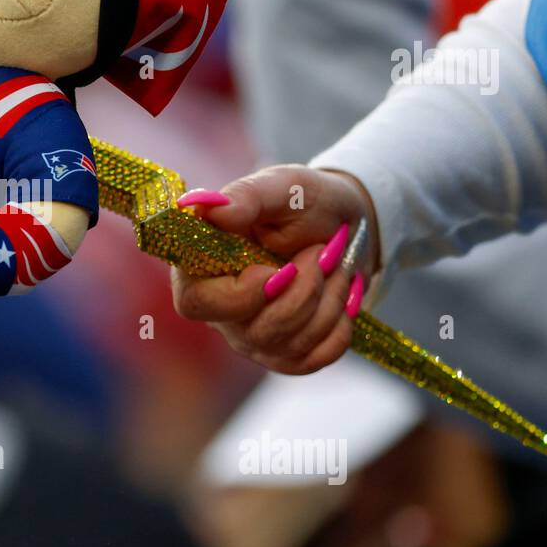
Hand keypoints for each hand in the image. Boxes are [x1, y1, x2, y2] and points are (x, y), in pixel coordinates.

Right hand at [171, 166, 378, 374]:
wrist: (350, 225)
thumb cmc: (307, 203)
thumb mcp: (282, 187)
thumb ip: (245, 195)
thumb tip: (204, 206)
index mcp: (203, 267)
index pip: (197, 304)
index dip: (241, 295)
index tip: (280, 269)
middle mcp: (221, 310)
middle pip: (253, 332)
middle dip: (302, 294)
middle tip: (323, 253)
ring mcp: (253, 337)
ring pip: (289, 345)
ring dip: (329, 299)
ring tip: (336, 263)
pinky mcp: (286, 355)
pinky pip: (314, 358)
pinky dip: (339, 326)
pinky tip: (340, 294)